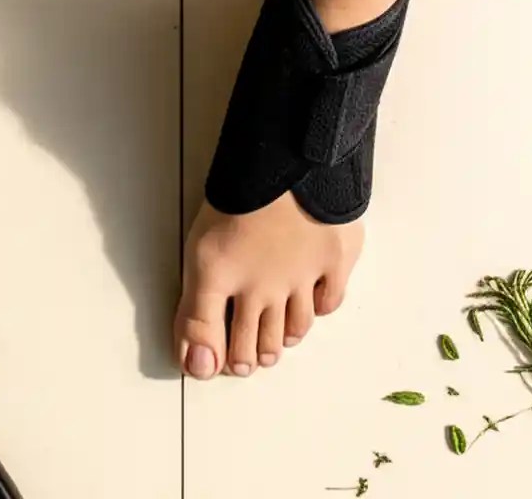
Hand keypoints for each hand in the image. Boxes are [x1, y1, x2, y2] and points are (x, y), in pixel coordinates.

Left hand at [175, 192, 363, 377]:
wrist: (289, 162)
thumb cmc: (238, 194)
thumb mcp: (199, 254)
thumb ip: (196, 314)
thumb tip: (198, 368)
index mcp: (228, 284)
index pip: (222, 337)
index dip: (222, 358)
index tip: (221, 367)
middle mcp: (267, 288)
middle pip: (263, 336)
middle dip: (254, 354)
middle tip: (252, 363)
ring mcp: (304, 274)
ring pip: (297, 322)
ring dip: (286, 336)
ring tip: (280, 343)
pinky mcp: (335, 257)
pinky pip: (331, 296)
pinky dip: (322, 306)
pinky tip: (315, 307)